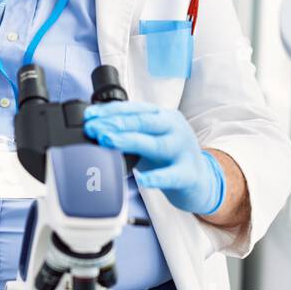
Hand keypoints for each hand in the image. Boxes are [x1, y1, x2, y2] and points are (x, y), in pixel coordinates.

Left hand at [82, 100, 224, 214]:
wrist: (201, 180)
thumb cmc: (170, 157)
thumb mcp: (151, 138)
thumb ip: (130, 133)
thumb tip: (96, 132)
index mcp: (164, 117)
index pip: (135, 109)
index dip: (110, 111)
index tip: (89, 115)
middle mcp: (174, 129)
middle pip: (143, 121)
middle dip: (115, 123)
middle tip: (93, 128)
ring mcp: (183, 150)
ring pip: (155, 144)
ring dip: (129, 141)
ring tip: (107, 141)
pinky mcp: (189, 174)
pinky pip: (172, 175)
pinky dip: (157, 177)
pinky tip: (142, 180)